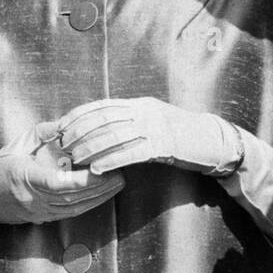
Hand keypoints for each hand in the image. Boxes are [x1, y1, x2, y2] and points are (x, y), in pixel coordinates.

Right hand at [0, 122, 125, 226]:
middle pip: (72, 197)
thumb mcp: (18, 145)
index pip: (57, 183)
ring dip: (99, 197)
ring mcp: (39, 211)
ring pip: (75, 208)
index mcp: (26, 177)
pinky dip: (89, 204)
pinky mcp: (44, 217)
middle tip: (120, 174)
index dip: (81, 179)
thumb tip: (64, 124)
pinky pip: (71, 212)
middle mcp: (34, 199)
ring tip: (118, 183)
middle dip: (99, 187)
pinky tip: (103, 195)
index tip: (99, 169)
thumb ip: (41, 134)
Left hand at [56, 97, 243, 176]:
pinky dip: (112, 160)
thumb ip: (130, 121)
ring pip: (114, 135)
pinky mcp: (163, 145)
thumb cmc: (180, 133)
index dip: (79, 115)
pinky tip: (97, 169)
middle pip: (103, 118)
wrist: (211, 140)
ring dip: (91, 147)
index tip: (61, 126)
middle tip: (63, 144)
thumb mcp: (153, 119)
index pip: (101, 106)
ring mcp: (154, 127)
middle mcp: (144, 111)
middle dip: (80, 131)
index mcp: (139, 104)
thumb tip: (102, 127)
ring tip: (75, 158)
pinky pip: (132, 153)